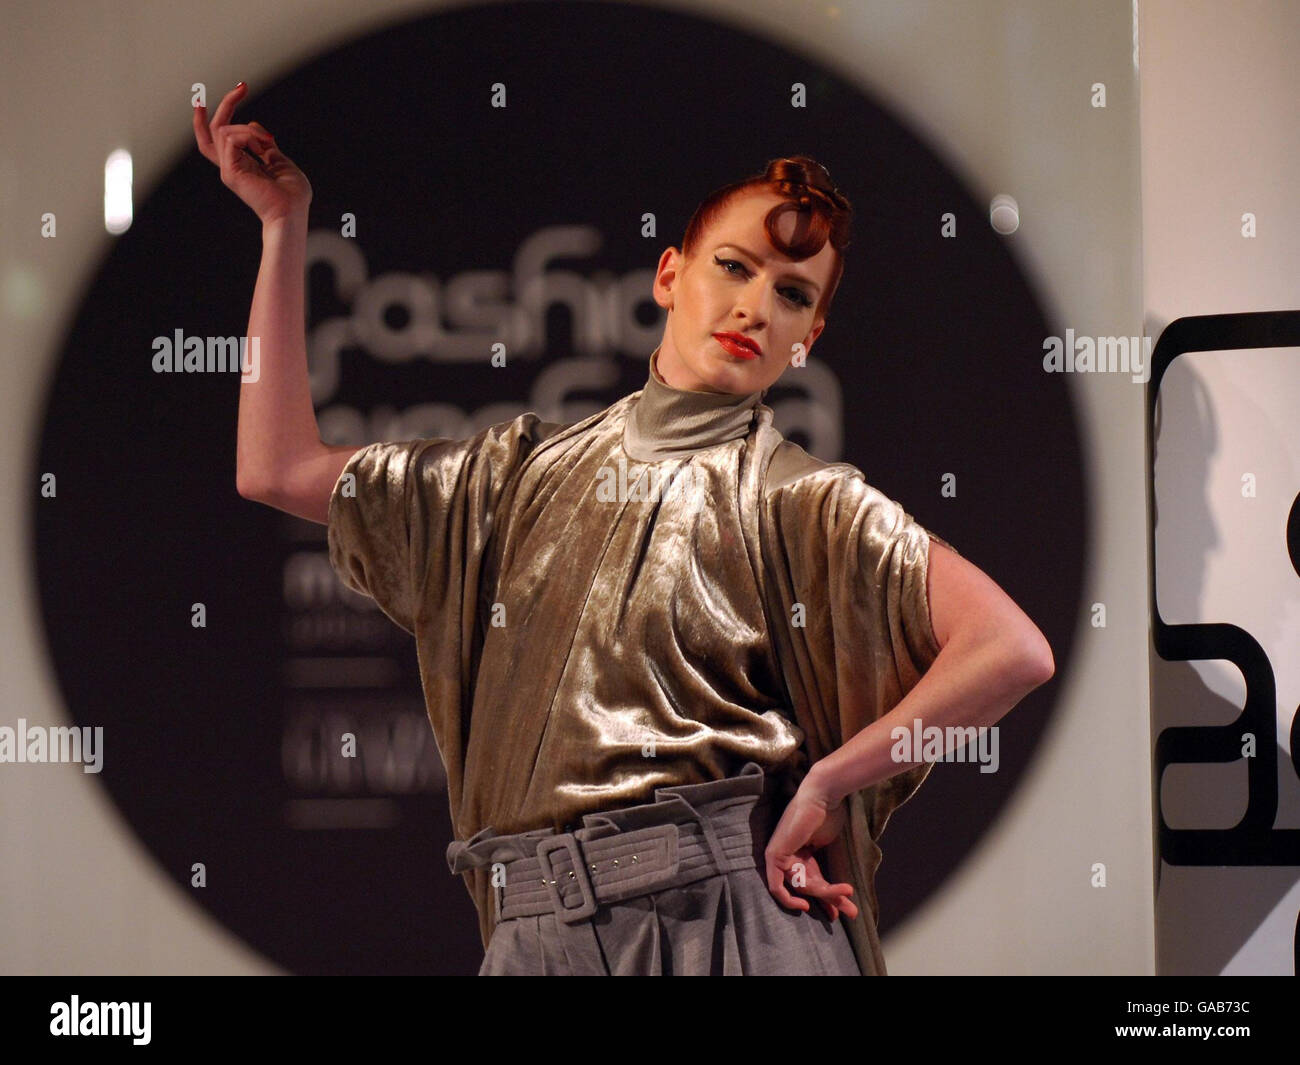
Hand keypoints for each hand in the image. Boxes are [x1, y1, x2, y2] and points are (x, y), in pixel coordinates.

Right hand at [192, 82, 311, 224]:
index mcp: (241, 163)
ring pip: (223, 131)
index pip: (219, 135)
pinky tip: (264, 145)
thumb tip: (255, 125)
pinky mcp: (230, 173)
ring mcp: (228, 169)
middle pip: (212, 129)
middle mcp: (230, 165)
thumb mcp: (281, 162)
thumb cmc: (292, 194)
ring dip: (250, 129)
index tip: (239, 89)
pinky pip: (230, 139)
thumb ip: (266, 145)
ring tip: (269, 142)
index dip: (222, 112)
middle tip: (242, 87)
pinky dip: (247, 135)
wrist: (292, 214)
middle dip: (225, 104)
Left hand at [763, 774, 858, 921]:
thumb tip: (844, 892)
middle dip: (831, 900)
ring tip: (846, 891)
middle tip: (851, 911)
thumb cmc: (828, 815)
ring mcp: (779, 856)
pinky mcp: (773, 856)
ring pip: (800, 888)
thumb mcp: (830, 849)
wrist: (822, 796)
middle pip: (808, 888)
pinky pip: (776, 887)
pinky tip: (806, 904)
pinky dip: (788, 899)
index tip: (843, 908)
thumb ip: (830, 872)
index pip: (811, 882)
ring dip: (824, 895)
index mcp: (801, 853)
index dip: (828, 898)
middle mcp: (788, 856)